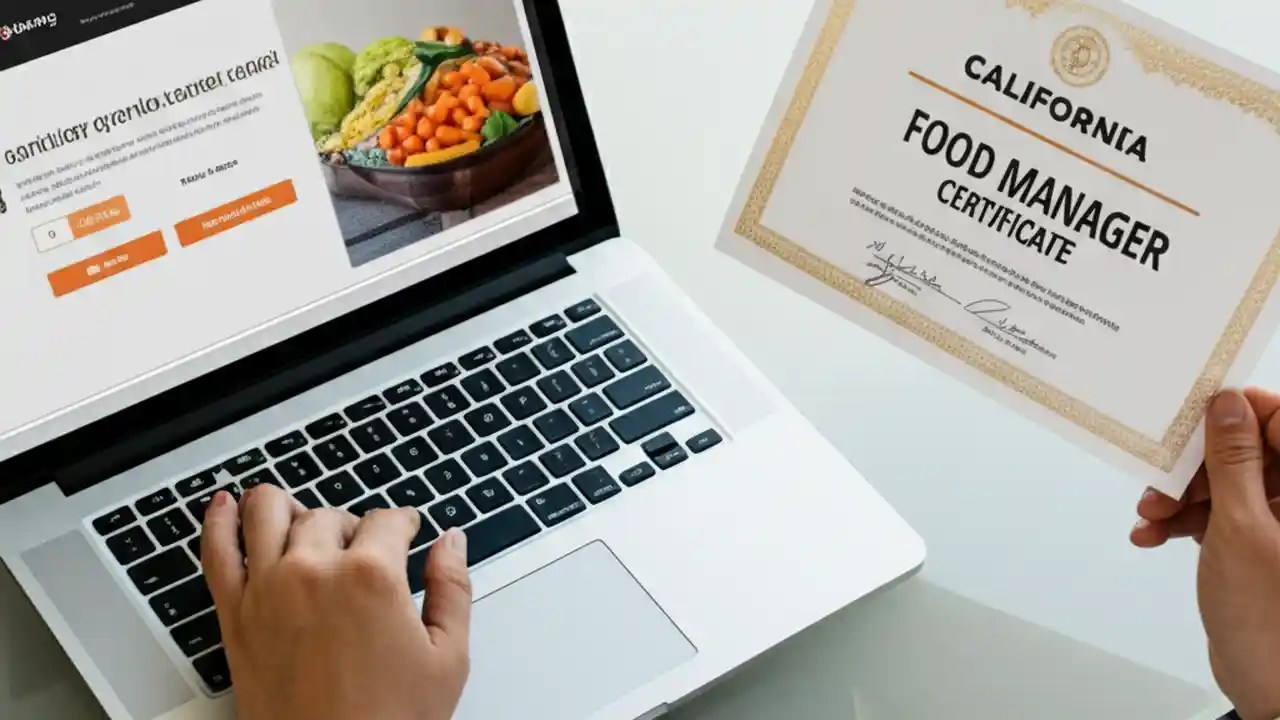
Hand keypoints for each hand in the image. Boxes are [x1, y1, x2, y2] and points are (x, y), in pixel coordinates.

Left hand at [202, 486, 471, 719]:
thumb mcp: (447, 657)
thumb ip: (453, 588)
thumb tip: (452, 543)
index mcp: (372, 576)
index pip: (388, 520)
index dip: (404, 523)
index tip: (407, 530)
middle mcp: (314, 571)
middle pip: (330, 515)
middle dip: (351, 526)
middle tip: (361, 548)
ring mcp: (268, 588)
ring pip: (268, 511)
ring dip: (289, 507)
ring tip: (300, 519)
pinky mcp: (233, 614)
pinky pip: (215, 549)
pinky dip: (218, 519)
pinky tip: (224, 505)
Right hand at [1132, 389, 1279, 718]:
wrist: (1270, 684)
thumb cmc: (1270, 616)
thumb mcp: (1241, 526)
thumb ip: (1233, 460)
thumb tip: (1228, 405)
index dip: (1237, 411)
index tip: (1194, 411)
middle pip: (1243, 452)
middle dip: (1193, 465)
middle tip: (1161, 480)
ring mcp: (1277, 522)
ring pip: (1222, 483)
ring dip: (1179, 496)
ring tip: (1151, 516)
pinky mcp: (1254, 544)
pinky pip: (1215, 514)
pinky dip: (1182, 521)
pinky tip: (1153, 535)